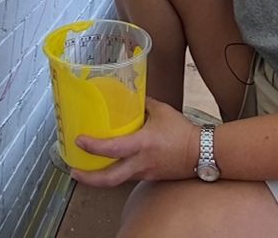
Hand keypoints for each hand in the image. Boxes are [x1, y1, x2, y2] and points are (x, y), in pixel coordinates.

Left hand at [69, 98, 199, 187]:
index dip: (93, 146)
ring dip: (100, 178)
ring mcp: (144, 173)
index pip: (112, 148)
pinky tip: (111, 166)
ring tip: (86, 169)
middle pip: (109, 179)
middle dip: (88, 178)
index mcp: (142, 144)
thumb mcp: (161, 111)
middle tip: (74, 170)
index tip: (79, 140)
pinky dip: (116, 173)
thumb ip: (143, 103)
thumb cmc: (183, 131)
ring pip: (117, 181)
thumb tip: (130, 96)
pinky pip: (128, 177)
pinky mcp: (149, 177)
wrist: (203, 153)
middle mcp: (141, 162)